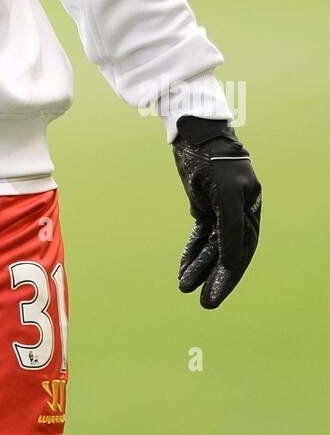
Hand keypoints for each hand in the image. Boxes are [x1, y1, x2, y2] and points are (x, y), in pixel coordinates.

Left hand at [172, 116, 261, 308]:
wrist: (193, 131)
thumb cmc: (212, 157)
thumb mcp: (223, 193)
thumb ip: (230, 227)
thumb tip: (231, 263)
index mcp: (250, 208)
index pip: (242, 249)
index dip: (229, 275)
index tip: (214, 295)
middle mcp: (239, 211)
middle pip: (229, 253)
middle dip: (216, 278)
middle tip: (204, 303)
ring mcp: (221, 208)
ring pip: (212, 246)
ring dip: (200, 267)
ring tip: (184, 287)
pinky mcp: (205, 205)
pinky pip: (201, 235)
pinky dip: (193, 251)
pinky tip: (184, 268)